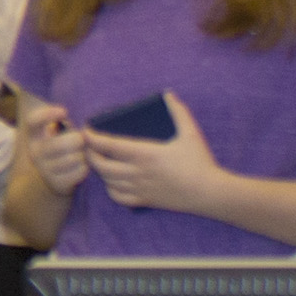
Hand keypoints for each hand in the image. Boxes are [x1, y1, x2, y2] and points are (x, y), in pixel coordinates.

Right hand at [19, 103, 87, 196]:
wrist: (53, 177)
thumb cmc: (61, 146)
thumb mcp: (56, 132)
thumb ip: (65, 122)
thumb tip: (81, 116)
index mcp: (34, 135)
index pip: (33, 122)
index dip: (47, 115)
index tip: (64, 111)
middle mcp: (35, 152)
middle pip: (59, 144)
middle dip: (77, 140)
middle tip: (82, 139)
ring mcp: (44, 169)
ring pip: (72, 158)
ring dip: (83, 155)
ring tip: (82, 153)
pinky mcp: (56, 183)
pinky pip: (78, 172)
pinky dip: (85, 168)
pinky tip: (82, 166)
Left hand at [81, 92, 221, 217]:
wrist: (209, 193)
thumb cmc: (199, 161)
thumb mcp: (190, 133)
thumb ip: (178, 111)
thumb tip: (168, 94)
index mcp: (145, 154)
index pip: (109, 145)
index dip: (93, 137)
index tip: (86, 130)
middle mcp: (138, 172)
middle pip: (102, 165)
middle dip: (90, 154)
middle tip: (88, 145)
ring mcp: (140, 188)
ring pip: (108, 181)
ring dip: (99, 170)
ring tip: (98, 159)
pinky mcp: (145, 200)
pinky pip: (119, 197)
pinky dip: (110, 188)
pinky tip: (113, 181)